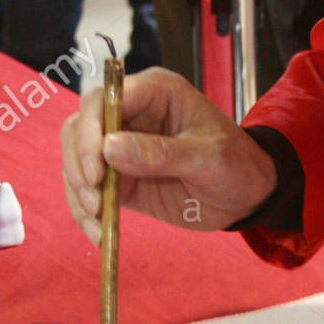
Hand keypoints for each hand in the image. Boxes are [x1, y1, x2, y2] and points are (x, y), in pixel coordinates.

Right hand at [62, 67, 277, 243]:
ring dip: (76, 190)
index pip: (103, 100)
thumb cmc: (237, 165)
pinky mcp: (117, 176)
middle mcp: (130, 113)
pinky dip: (84, 210)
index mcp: (155, 93)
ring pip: (75, 158)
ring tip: (96, 220)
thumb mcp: (209, 159)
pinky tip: (97, 231)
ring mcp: (119, 145)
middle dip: (78, 164)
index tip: (96, 171)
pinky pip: (86, 187)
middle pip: (79, 127)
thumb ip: (161, 153)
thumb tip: (110, 149)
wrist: (247, 195)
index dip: (91, 132)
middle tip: (93, 200)